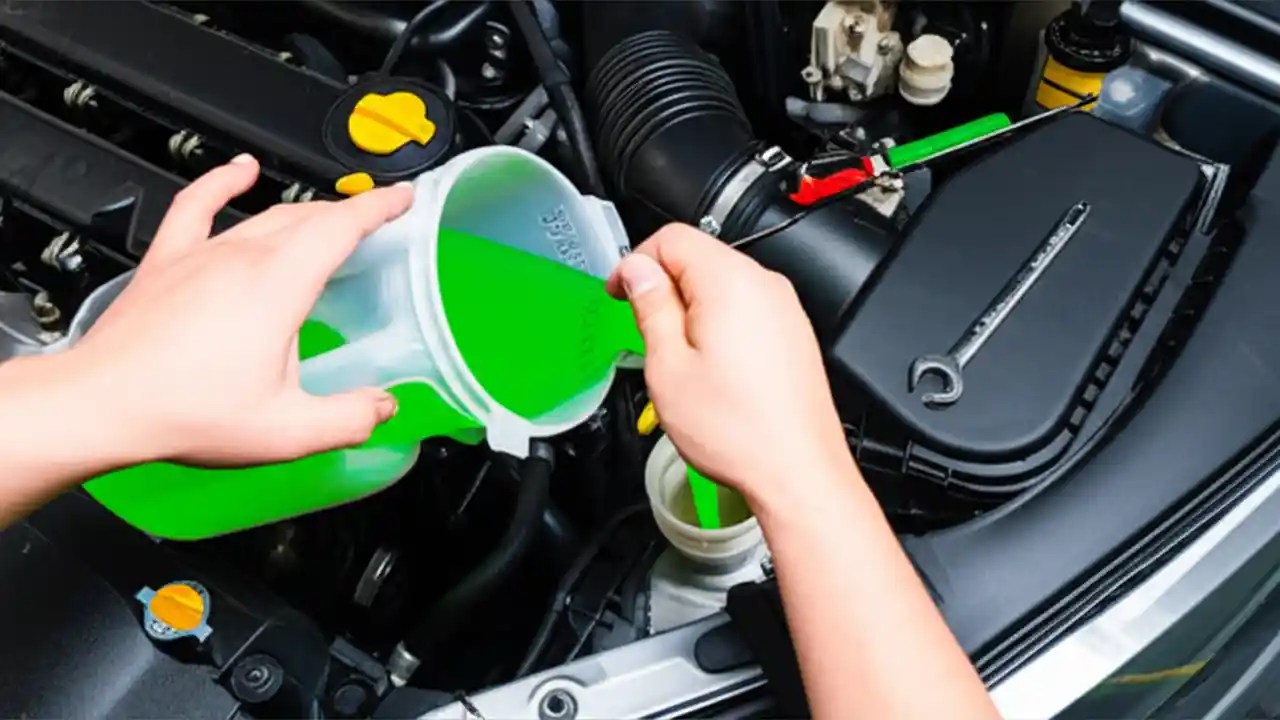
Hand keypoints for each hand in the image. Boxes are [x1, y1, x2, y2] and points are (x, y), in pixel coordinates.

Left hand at [65, 155, 412, 466]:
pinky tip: (239, 172)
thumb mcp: (286, 431)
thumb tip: (382, 406)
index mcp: (277, 286)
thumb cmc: (183, 411)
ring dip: (305, 211)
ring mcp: (201, 255)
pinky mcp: (168, 262)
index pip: (340, 226)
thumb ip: (347, 418)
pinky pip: (198, 206)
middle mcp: (241, 259)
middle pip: (308, 216)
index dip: (378, 207)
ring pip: (265, 216)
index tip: (402, 198)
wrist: (100, 405)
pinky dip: (222, 182)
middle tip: (376, 220)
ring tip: (329, 217)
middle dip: (349, 212)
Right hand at [608, 224, 857, 507]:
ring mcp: (784, 309)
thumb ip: (650, 307)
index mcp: (730, 282)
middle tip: (644, 331)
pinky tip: (710, 368)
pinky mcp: (793, 333)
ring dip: (691, 308)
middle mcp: (764, 285)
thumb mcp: (668, 366)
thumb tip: (637, 271)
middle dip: (663, 287)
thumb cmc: (738, 430)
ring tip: (678, 359)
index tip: (620, 291)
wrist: (797, 471)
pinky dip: (719, 325)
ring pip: (723, 285)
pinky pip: (746, 310)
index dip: (635, 261)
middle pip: (699, 258)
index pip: (672, 237)